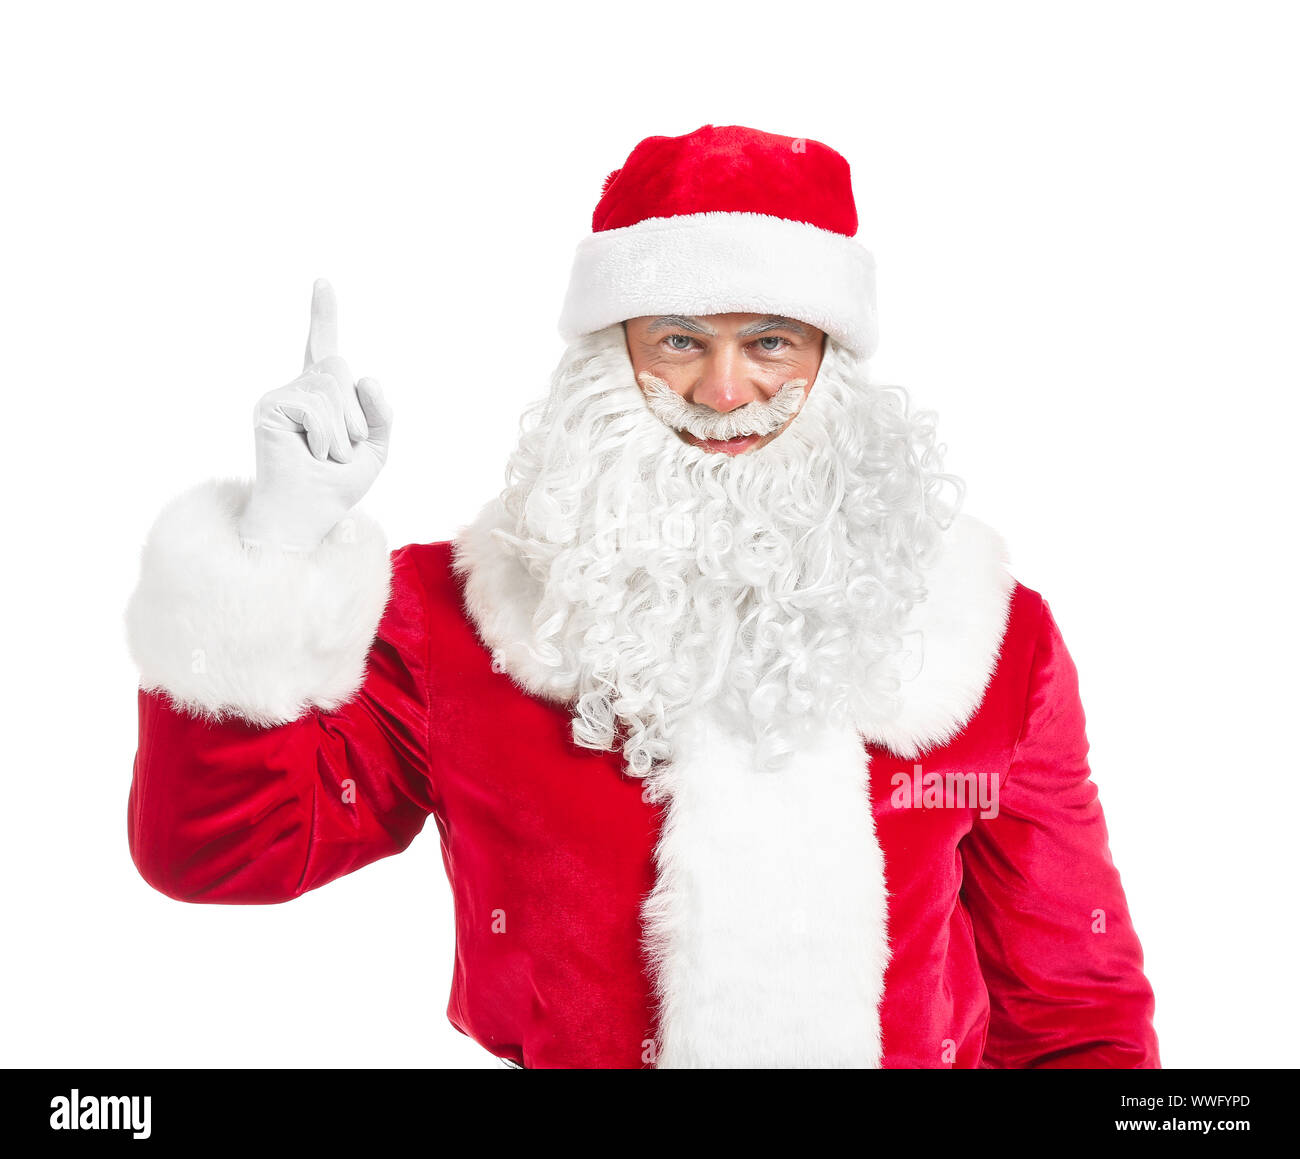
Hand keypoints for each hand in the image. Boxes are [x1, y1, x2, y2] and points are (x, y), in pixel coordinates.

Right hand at [238, 279, 392, 550]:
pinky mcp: (269, 408)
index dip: (323, 315)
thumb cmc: (336, 486)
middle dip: (355, 414)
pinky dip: (325, 439)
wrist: (309, 514)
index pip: (323, 348)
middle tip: (341, 449)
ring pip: (331, 388)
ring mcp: (280, 396)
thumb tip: (366, 376)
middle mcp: (298, 389)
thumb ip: (380, 412)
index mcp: (322, 396)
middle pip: (341, 368)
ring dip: (342, 433)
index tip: (323, 281)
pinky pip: (315, 409)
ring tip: (325, 456)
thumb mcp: (375, 448)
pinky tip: (310, 456)